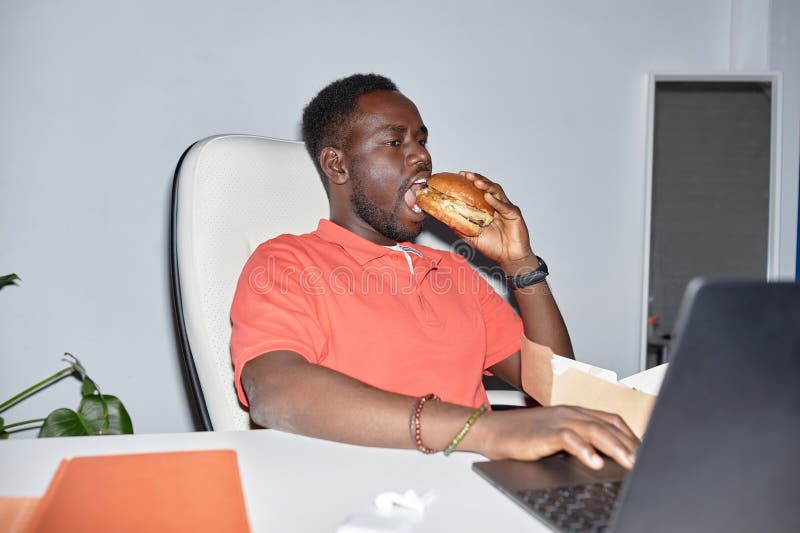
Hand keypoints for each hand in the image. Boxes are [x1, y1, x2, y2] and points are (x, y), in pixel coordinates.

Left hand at [457, 171, 533, 266]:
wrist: (509, 258)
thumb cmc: (494, 247)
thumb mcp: (471, 237)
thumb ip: (460, 227)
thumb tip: (444, 219)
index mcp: (487, 208)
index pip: (478, 191)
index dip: (470, 182)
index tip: (459, 175)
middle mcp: (497, 205)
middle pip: (487, 187)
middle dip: (477, 179)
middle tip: (466, 175)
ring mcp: (506, 208)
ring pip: (497, 192)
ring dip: (486, 186)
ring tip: (476, 182)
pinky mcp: (514, 214)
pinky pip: (504, 206)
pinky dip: (496, 201)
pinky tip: (488, 197)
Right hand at [473, 405, 639, 469]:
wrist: (492, 430)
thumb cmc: (521, 435)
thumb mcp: (554, 434)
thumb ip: (576, 439)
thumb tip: (602, 455)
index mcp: (574, 412)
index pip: (610, 420)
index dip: (629, 435)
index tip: (642, 452)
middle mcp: (569, 413)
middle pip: (607, 425)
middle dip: (628, 443)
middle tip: (642, 460)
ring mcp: (557, 421)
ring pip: (593, 430)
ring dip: (614, 447)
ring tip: (628, 462)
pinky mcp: (545, 432)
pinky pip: (569, 439)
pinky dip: (585, 450)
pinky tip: (595, 462)